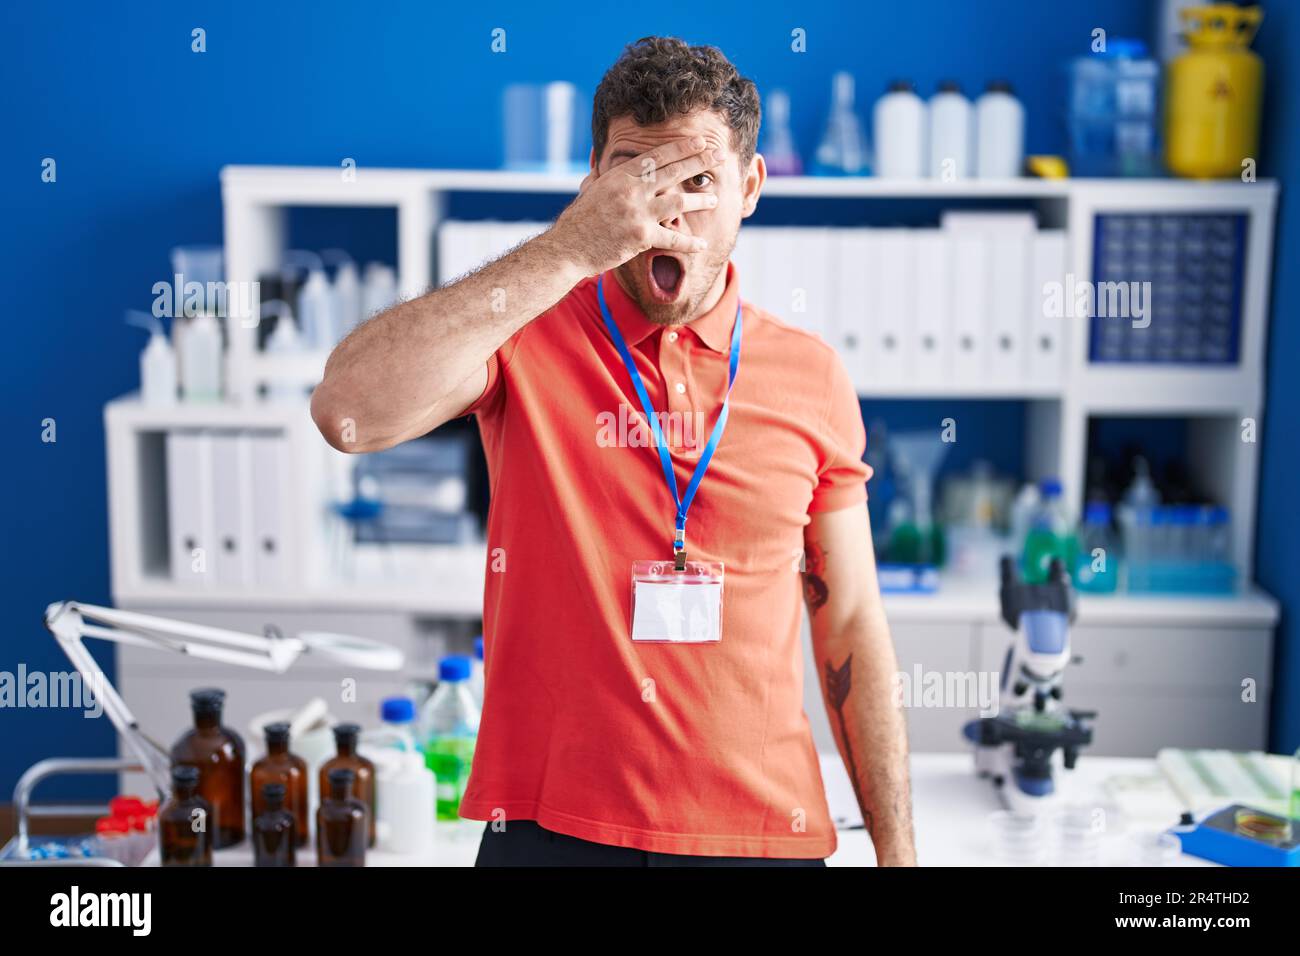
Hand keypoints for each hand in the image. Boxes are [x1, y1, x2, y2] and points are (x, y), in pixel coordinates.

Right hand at [548, 137, 721, 276]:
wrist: (568, 248)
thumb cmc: (578, 221)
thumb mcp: (588, 190)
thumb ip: (599, 176)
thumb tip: (598, 163)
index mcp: (621, 175)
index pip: (658, 156)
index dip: (682, 147)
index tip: (700, 141)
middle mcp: (632, 190)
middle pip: (674, 171)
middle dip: (700, 161)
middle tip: (720, 156)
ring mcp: (638, 213)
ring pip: (678, 201)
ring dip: (700, 200)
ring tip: (715, 199)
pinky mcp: (641, 237)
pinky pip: (672, 238)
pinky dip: (689, 243)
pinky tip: (702, 244)